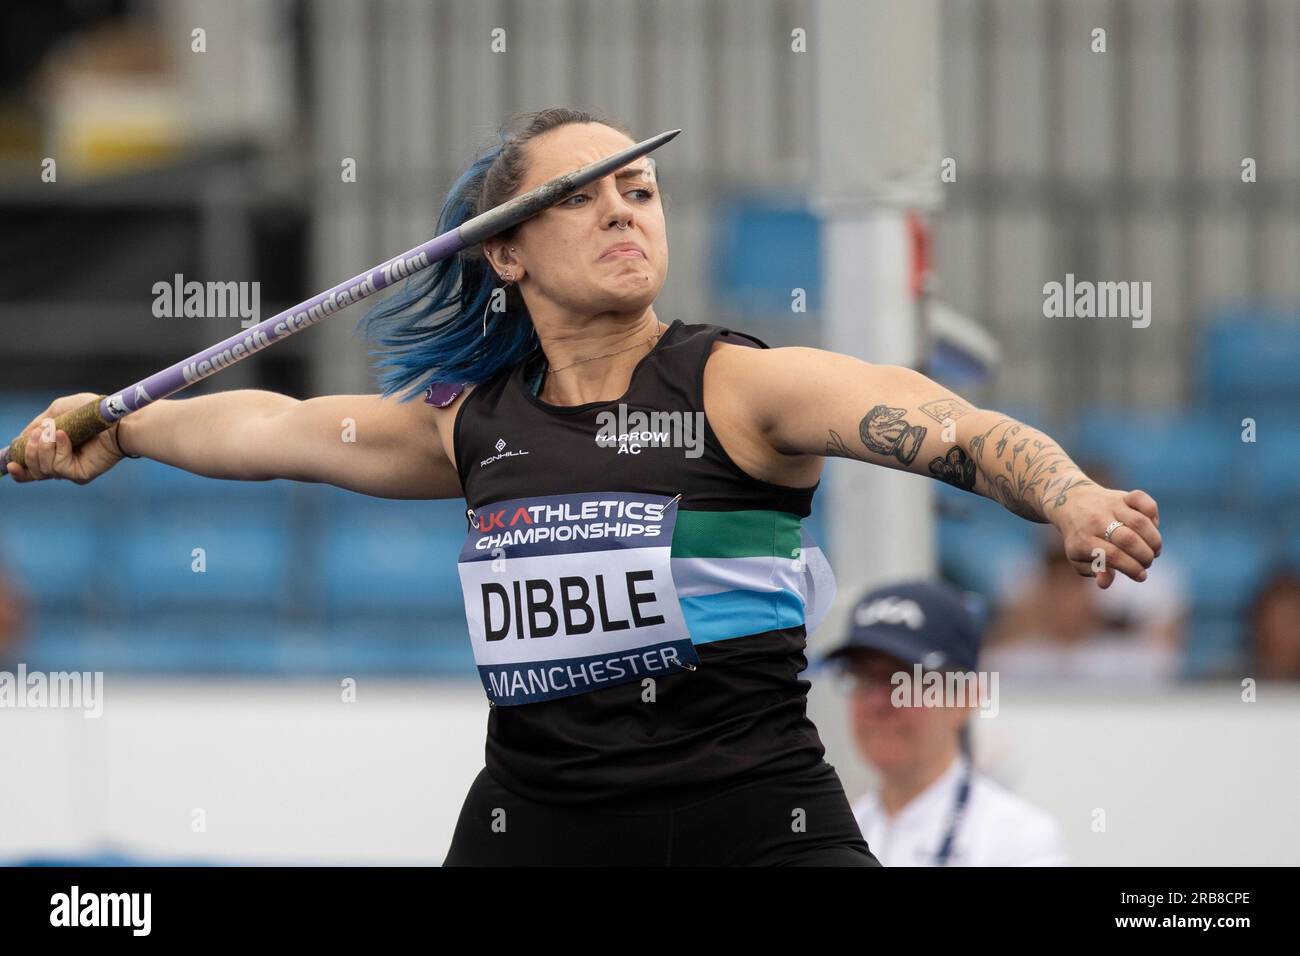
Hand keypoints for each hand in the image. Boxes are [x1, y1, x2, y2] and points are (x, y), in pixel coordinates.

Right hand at [4, 393, 124, 484]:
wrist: (116, 419)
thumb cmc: (91, 412)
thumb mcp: (58, 410)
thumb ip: (37, 424)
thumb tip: (19, 439)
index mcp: (54, 451)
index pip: (31, 467)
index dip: (18, 468)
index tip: (9, 463)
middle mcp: (61, 463)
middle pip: (32, 470)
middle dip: (29, 452)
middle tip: (37, 436)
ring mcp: (71, 470)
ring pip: (42, 470)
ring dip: (41, 449)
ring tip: (53, 432)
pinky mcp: (80, 475)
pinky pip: (58, 467)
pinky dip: (58, 449)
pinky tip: (65, 436)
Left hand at [1049, 486, 1161, 588]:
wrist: (1070, 502)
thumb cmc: (1079, 537)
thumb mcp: (1078, 557)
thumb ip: (1093, 570)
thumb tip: (1105, 583)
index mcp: (1083, 540)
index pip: (1112, 556)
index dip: (1131, 568)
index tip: (1141, 576)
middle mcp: (1096, 521)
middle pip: (1128, 540)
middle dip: (1144, 556)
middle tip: (1147, 563)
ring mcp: (1110, 506)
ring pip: (1139, 522)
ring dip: (1153, 539)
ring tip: (1155, 550)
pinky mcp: (1121, 495)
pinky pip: (1142, 499)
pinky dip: (1153, 513)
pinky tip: (1153, 525)